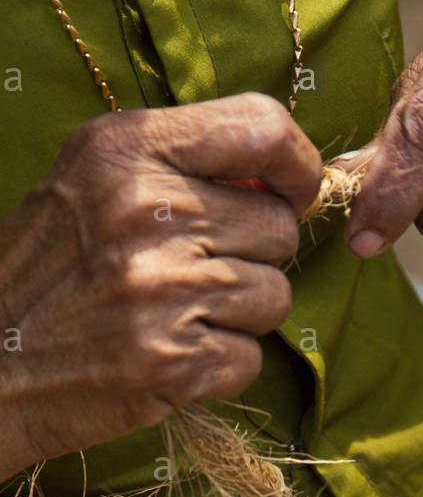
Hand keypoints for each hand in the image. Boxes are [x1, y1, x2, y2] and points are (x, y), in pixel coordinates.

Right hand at [0, 93, 321, 481]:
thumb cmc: (50, 272)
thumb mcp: (93, 181)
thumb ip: (181, 165)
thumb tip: (282, 179)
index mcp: (127, 151)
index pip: (263, 128)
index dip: (297, 165)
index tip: (291, 192)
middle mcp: (149, 212)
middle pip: (279, 227)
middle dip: (252, 254)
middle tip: (193, 272)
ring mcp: (165, 292)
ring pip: (274, 296)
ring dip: (238, 315)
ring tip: (176, 317)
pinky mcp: (176, 363)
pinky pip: (251, 359)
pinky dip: (219, 367)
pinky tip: (169, 357)